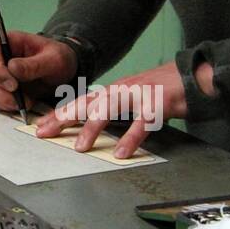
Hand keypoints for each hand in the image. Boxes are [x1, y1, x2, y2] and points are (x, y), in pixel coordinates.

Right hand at [0, 31, 77, 112]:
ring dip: (3, 100)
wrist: (62, 71)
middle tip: (22, 100)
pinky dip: (4, 106)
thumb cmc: (57, 59)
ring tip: (26, 102)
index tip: (13, 85)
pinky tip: (21, 105)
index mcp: (8, 42)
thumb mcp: (53, 60)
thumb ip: (34, 64)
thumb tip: (12, 68)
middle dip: (1, 91)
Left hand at [34, 60, 200, 159]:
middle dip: (61, 117)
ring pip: (108, 109)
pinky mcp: (157, 105)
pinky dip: (130, 139)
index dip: (58, 113)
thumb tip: (92, 124)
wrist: (191, 76)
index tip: (39, 126)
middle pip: (85, 103)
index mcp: (112, 91)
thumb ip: (113, 109)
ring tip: (79, 146)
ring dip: (91, 127)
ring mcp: (137, 96)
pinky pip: (141, 124)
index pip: (79, 102)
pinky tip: (121, 153)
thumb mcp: (130, 98)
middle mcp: (120, 91)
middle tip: (43, 132)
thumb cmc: (160, 90)